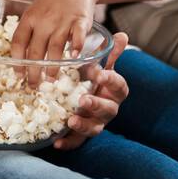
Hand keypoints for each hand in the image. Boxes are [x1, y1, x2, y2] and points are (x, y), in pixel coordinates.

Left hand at [10, 0, 96, 85]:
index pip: (18, 42)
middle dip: (33, 71)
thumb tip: (21, 58)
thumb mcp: (35, 11)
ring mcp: (62, 21)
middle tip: (33, 85)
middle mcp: (44, 21)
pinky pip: (77, 37)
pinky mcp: (80, 20)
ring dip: (52, 66)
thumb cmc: (53, 1)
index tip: (18, 75)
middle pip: (35, 50)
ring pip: (54, 48)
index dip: (17, 60)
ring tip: (50, 79)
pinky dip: (76, 47)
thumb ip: (29, 31)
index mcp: (29, 18)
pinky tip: (74, 58)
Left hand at [52, 33, 129, 150]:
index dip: (111, 80)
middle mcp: (108, 108)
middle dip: (96, 105)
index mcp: (114, 91)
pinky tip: (56, 142)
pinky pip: (77, 141)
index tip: (100, 74)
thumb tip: (122, 35)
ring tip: (70, 120)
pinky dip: (68, 143)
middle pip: (108, 110)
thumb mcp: (100, 64)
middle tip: (83, 100)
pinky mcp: (82, 134)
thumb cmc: (93, 78)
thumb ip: (109, 52)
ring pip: (95, 128)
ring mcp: (96, 122)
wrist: (85, 96)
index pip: (119, 86)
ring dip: (83, 125)